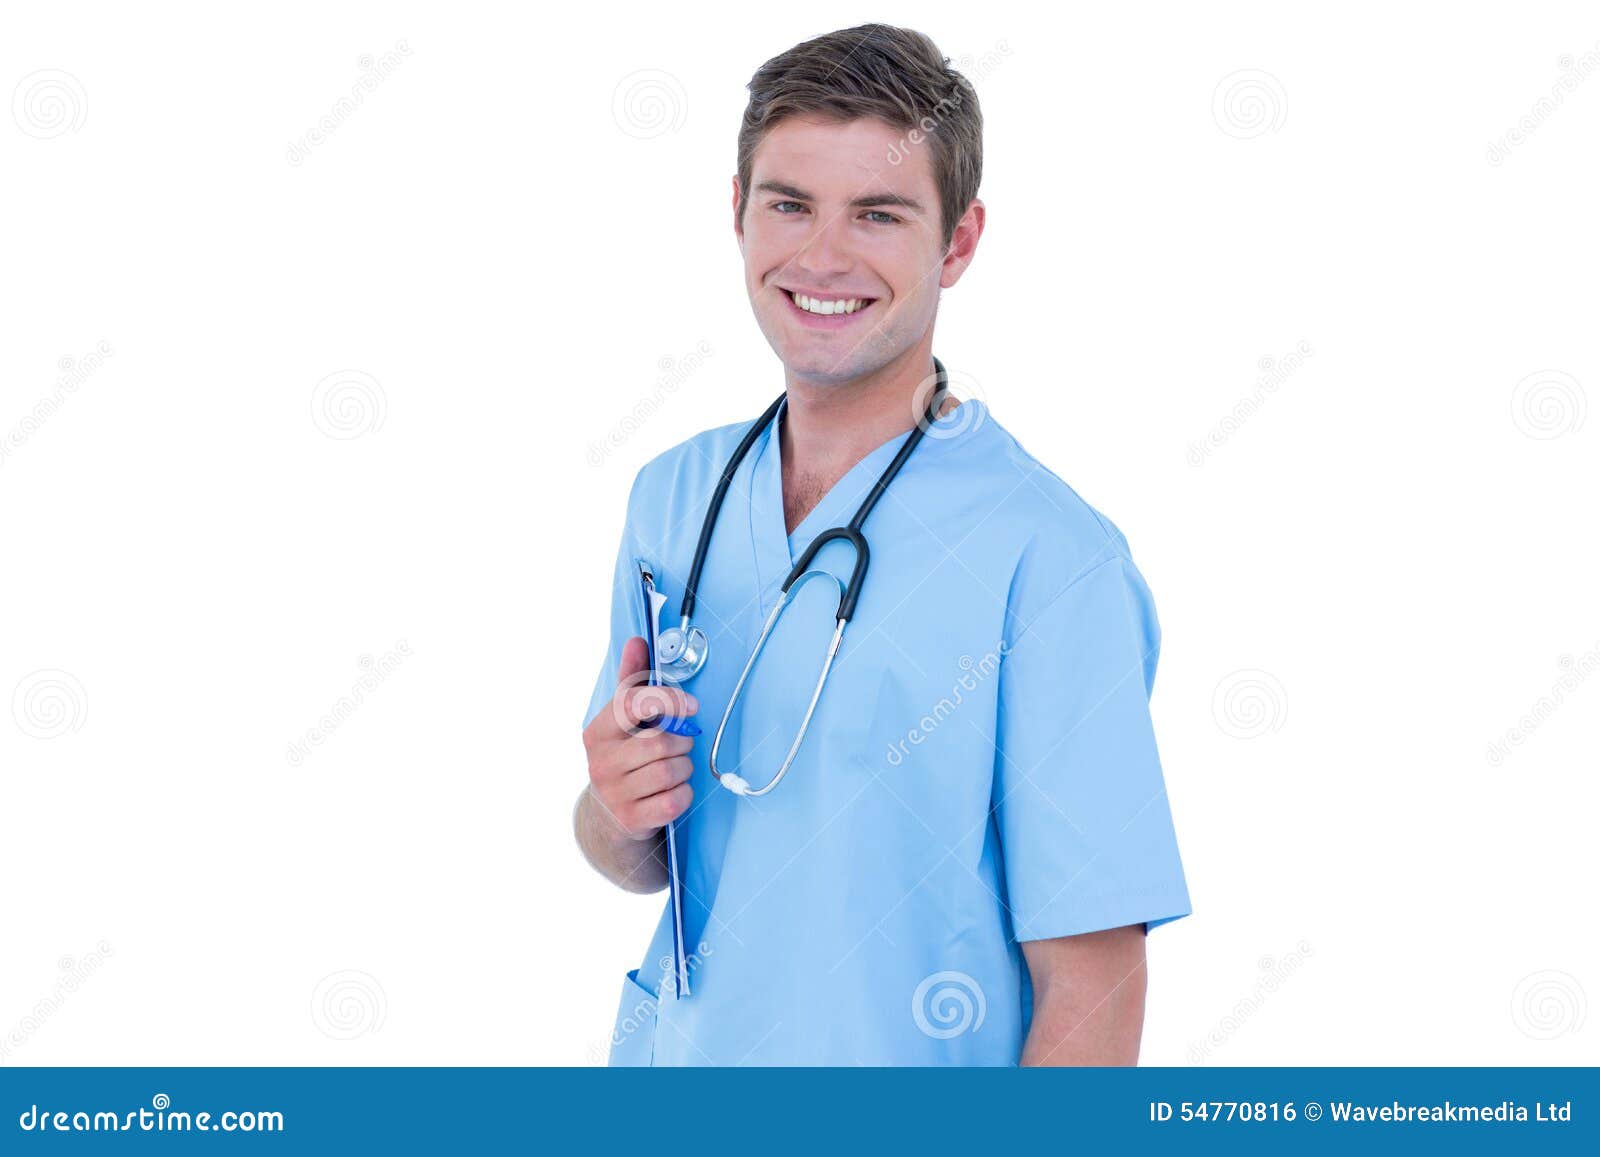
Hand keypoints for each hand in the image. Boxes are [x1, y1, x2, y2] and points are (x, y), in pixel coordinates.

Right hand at [581, 637, 699, 841]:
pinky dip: (683, 793)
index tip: (691, 706)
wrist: (607, 818)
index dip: (668, 701)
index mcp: (597, 732)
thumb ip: (632, 681)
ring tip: (675, 767)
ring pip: (671, 770)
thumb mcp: (622, 720)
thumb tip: (636, 641)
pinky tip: (672, 790)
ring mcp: (614, 794)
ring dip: (684, 768)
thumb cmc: (623, 758)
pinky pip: (675, 799)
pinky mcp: (632, 819)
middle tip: (680, 744)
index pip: (633, 704)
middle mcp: (601, 762)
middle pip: (661, 742)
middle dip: (682, 742)